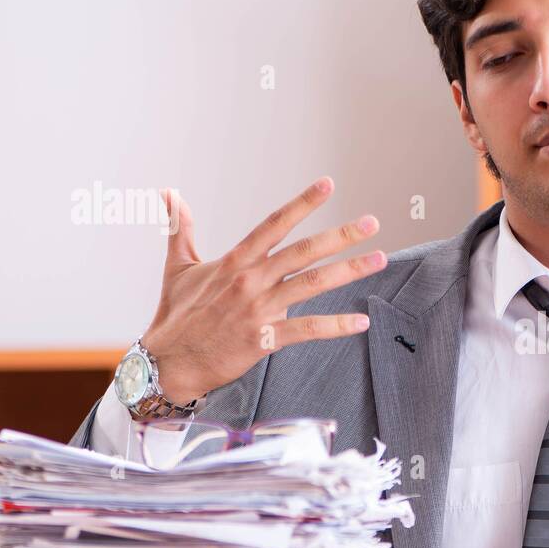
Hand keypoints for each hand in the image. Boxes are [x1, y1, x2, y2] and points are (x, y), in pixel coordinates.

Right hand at [140, 179, 386, 405]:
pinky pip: (307, 329)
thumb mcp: (177, 267)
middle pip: (303, 251)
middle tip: (373, 222)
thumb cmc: (175, 315)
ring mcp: (258, 309)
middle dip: (341, 235)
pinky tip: (362, 321)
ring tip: (380, 260)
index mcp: (235, 261)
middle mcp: (250, 280)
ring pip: (312, 285)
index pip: (274, 224)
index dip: (302, 204)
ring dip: (349, 271)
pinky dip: (336, 326)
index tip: (328, 185)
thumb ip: (179, 228)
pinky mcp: (264, 339)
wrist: (168, 362)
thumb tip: (168, 193)